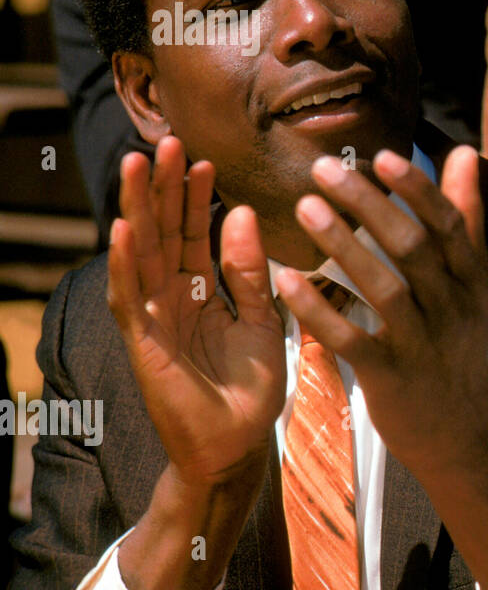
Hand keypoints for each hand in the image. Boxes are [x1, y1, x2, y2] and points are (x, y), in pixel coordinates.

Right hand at [107, 136, 285, 489]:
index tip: (202, 158)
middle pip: (163, 233)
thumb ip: (249, 271)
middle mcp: (172, 299)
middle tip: (164, 141)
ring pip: (141, 254)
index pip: (194, 233)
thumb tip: (240, 213)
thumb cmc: (250, 388)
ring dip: (137, 209)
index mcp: (201, 291)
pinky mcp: (144, 345)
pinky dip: (125, 265)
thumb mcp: (263, 319)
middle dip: (163, 188)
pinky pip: (130, 299)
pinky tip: (122, 230)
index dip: (196, 197)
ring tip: (137, 164)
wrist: (238, 447)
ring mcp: (153, 320)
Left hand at [274, 146, 487, 478]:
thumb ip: (465, 217)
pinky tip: (285, 278)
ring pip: (382, 289)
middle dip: (368, 205)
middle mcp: (452, 308)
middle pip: (412, 248)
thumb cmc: (455, 340)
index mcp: (471, 279)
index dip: (416, 190)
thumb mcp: (470, 281)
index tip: (380, 156)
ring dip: (342, 245)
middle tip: (322, 169)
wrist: (458, 428)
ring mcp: (422, 344)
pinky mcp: (390, 376)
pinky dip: (318, 308)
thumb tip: (465, 153)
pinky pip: (350, 338)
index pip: (448, 224)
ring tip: (304, 208)